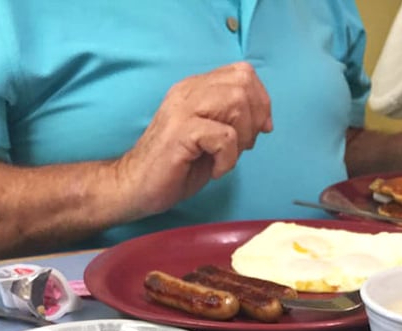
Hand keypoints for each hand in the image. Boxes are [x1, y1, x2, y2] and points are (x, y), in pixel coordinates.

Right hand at [116, 62, 272, 218]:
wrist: (137, 186)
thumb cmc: (176, 167)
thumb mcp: (211, 139)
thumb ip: (234, 123)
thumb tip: (264, 122)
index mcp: (196, 88)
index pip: (242, 72)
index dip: (260, 100)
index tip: (260, 129)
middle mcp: (189, 91)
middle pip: (242, 83)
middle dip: (254, 119)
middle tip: (243, 147)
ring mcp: (183, 109)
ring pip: (236, 102)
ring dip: (242, 137)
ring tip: (227, 158)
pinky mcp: (181, 132)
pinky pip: (224, 137)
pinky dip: (228, 159)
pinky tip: (215, 170)